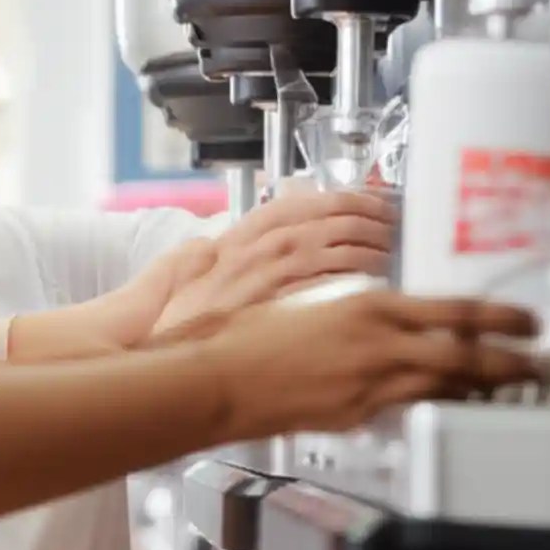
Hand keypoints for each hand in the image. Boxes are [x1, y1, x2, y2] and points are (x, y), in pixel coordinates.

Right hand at [149, 192, 395, 333]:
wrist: (157, 351)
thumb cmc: (178, 319)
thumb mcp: (194, 268)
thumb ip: (223, 247)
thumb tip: (236, 238)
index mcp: (244, 235)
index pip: (307, 201)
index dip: (347, 197)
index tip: (370, 201)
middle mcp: (262, 251)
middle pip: (334, 221)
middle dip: (371, 222)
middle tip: (392, 229)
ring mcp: (276, 282)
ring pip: (342, 251)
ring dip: (374, 251)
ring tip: (391, 258)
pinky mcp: (289, 316)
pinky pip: (335, 292)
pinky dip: (362, 287)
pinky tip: (377, 293)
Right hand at [194, 292, 539, 436]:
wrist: (221, 377)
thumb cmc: (252, 333)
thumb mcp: (314, 301)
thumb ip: (358, 310)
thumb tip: (388, 317)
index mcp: (369, 307)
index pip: (454, 312)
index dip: (499, 320)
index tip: (527, 321)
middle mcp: (379, 345)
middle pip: (464, 357)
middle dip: (509, 362)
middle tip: (539, 364)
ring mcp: (370, 385)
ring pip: (443, 387)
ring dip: (481, 388)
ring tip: (507, 387)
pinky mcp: (356, 415)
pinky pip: (407, 408)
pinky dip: (433, 404)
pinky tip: (447, 404)